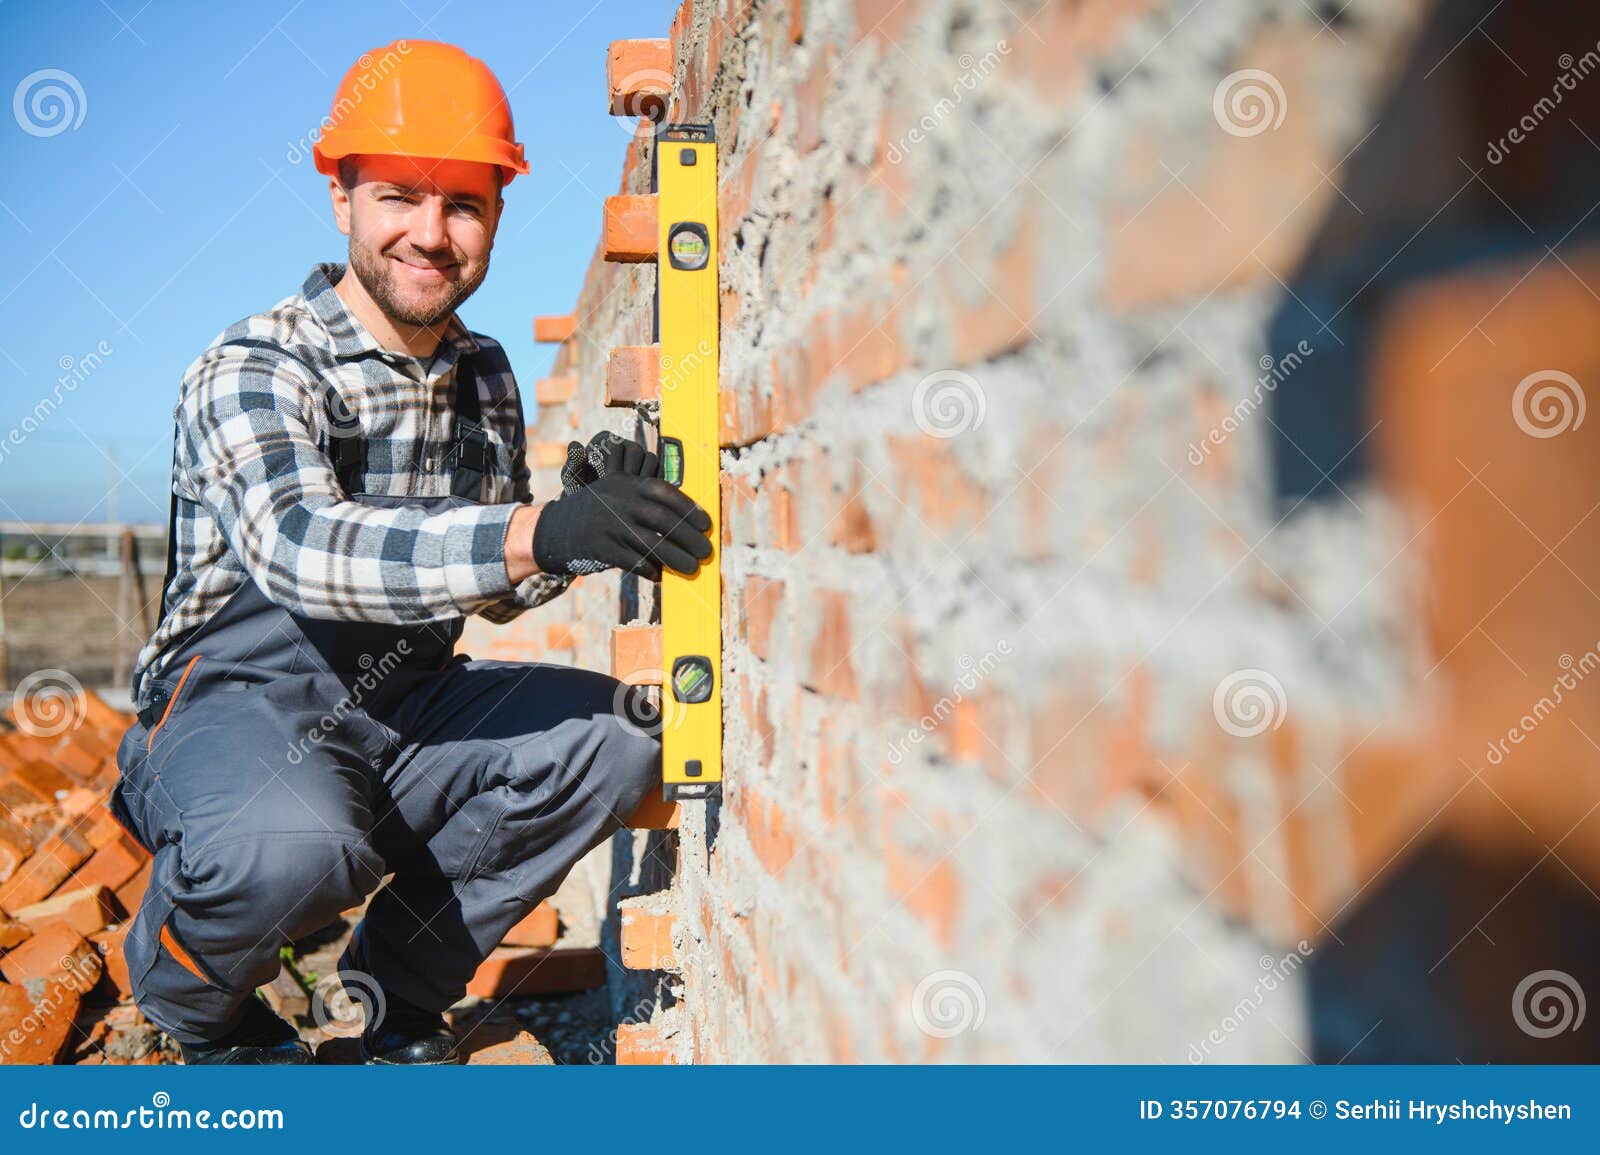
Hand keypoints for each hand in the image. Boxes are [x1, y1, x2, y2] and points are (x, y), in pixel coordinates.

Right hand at [531, 439, 710, 579]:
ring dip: (675, 558)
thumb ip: (646, 499)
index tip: (706, 525)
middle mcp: (620, 501)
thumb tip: (687, 520)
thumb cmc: (600, 512)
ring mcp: (609, 524)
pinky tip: (660, 576)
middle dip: (689, 537)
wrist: (555, 528)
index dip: (689, 509)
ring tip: (692, 568)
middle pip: (662, 519)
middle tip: (706, 551)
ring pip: (650, 543)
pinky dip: (649, 569)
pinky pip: (631, 560)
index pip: (665, 492)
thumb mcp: (618, 492)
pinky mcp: (600, 546)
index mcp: (628, 484)